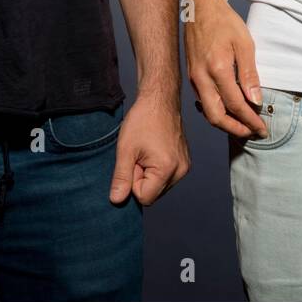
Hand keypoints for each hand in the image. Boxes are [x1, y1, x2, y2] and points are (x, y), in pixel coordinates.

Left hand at [108, 92, 190, 206]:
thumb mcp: (126, 149)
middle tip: (139, 154)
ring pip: (159, 185)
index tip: (134, 159)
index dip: (133, 181)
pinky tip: (153, 150)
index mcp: (167, 169)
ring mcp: (184, 166)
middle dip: (141, 178)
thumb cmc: (142, 120)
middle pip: (153, 193)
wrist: (159, 100)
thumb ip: (121, 178)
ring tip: (146, 151)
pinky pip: (166, 176)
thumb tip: (116, 201)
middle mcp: (180, 171)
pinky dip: (156, 168)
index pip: (144, 197)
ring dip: (148, 173)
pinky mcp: (184, 161)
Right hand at [184, 0, 267, 140]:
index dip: (251, 120)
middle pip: (216, 116)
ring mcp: (194, 78)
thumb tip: (256, 100)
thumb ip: (249, 74)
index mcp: (217, 69)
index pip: (236, 105)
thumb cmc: (224, 22)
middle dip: (236, 129)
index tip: (263, 128)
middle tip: (253, 132)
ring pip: (208, 111)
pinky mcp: (192, 76)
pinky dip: (217, 111)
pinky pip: (203, 101)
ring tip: (244, 124)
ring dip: (226, 122)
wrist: (200, 7)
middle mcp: (201, 78)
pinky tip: (229, 110)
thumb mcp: (244, 43)